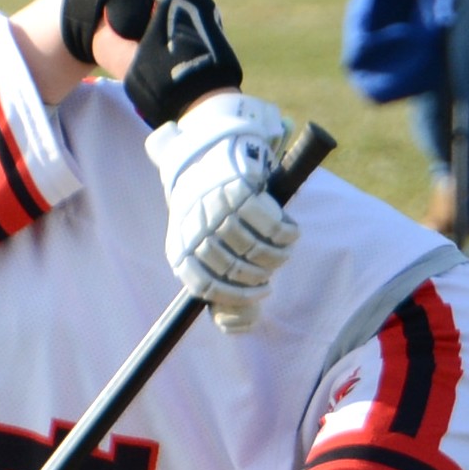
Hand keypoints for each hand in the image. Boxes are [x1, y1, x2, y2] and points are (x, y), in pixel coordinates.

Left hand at [146, 92, 298, 331]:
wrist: (205, 145)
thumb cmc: (205, 202)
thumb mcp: (196, 238)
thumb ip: (211, 275)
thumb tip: (231, 324)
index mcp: (181, 246)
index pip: (206, 290)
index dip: (237, 302)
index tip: (258, 299)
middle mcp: (196, 230)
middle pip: (237, 273)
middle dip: (260, 278)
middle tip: (269, 271)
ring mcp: (218, 211)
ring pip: (259, 252)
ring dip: (277, 257)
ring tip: (280, 252)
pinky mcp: (242, 191)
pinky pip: (274, 226)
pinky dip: (286, 234)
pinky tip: (288, 231)